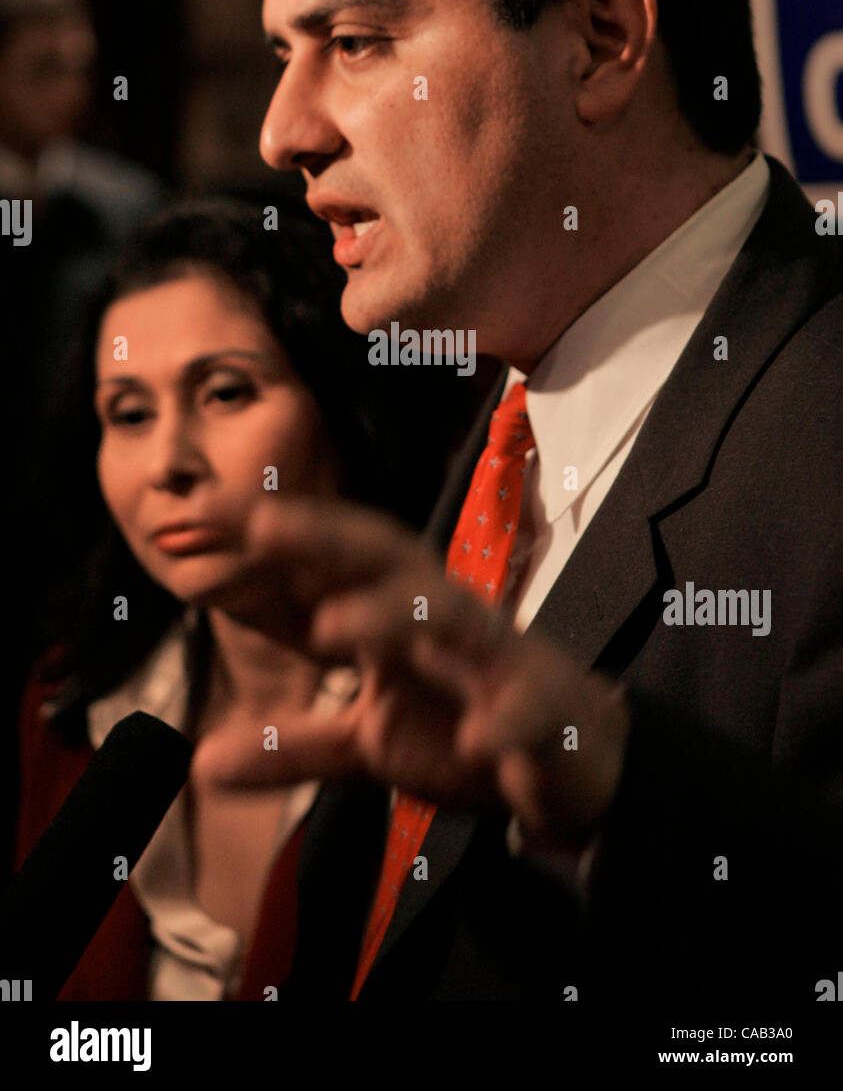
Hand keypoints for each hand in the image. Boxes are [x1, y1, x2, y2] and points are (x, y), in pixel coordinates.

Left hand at [192, 497, 629, 851]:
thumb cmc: (465, 723)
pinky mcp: (545, 708)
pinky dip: (503, 720)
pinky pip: (526, 709)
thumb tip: (201, 762)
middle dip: (322, 536)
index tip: (191, 522)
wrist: (575, 758)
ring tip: (332, 627)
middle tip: (258, 524)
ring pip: (449, 614)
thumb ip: (293, 745)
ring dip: (392, 615)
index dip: (263, 544)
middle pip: (383, 559)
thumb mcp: (368, 742)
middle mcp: (439, 617)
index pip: (323, 568)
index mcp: (394, 616)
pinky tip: (476, 740)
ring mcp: (494, 657)